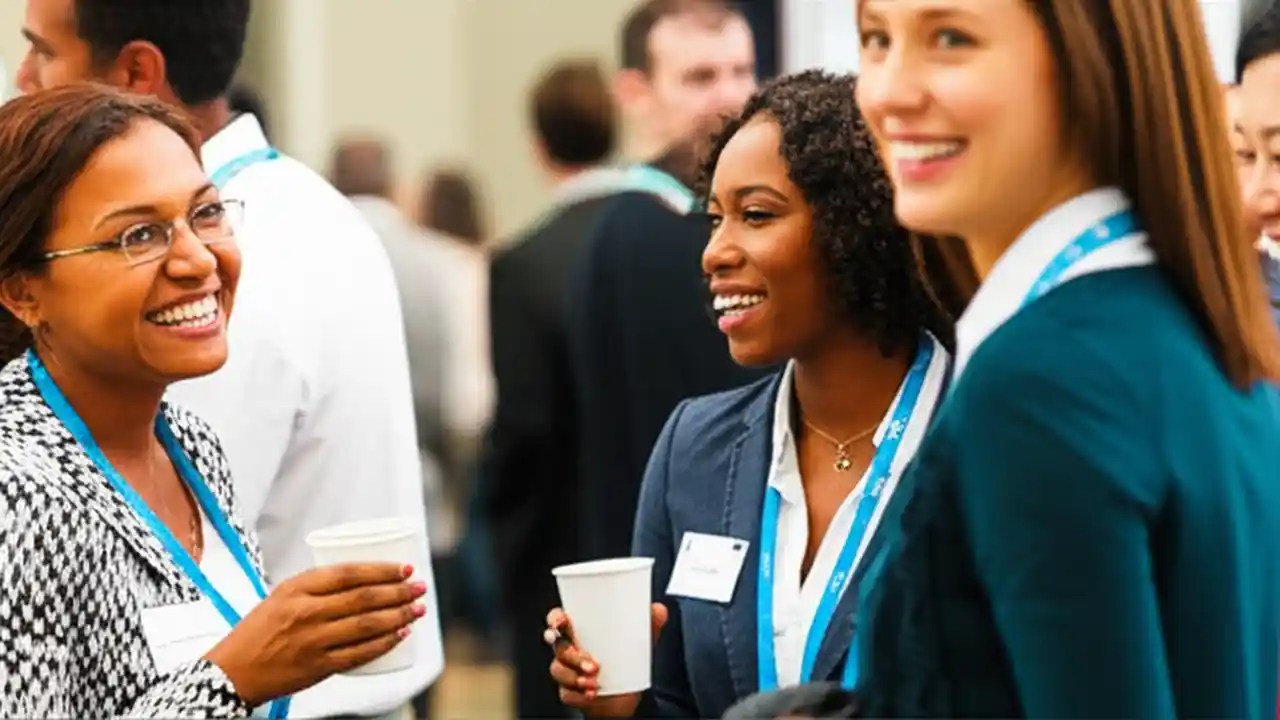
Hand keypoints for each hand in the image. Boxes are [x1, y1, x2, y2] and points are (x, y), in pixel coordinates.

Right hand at [204, 563, 426, 705]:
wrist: (233, 672)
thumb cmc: (257, 632)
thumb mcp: (281, 596)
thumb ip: (317, 588)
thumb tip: (362, 580)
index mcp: (296, 589)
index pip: (348, 574)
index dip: (381, 570)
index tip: (403, 568)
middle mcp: (306, 612)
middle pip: (364, 598)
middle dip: (398, 591)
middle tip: (418, 587)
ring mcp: (314, 641)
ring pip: (367, 625)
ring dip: (398, 615)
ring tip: (417, 609)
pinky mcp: (319, 667)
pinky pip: (360, 653)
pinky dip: (384, 643)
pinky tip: (400, 635)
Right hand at [545, 603, 667, 717]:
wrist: (624, 695)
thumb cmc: (624, 660)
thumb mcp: (639, 641)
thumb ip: (649, 624)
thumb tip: (659, 610)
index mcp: (580, 631)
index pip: (558, 619)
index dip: (555, 618)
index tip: (563, 621)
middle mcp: (570, 650)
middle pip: (559, 647)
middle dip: (572, 656)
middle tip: (594, 665)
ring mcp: (567, 671)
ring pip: (559, 670)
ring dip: (575, 677)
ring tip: (594, 682)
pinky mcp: (570, 692)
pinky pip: (566, 693)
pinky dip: (578, 695)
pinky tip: (591, 695)